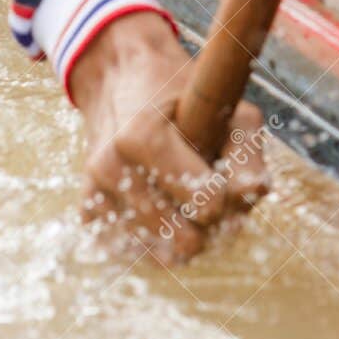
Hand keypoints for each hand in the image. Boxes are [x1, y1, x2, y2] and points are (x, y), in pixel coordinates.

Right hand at [69, 10, 267, 262]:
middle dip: (209, 226)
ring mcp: (95, 192)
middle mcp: (110, 167)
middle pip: (186, 242)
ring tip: (185, 201)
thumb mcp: (224, 109)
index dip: (227, 198)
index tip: (222, 176)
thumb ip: (246, 152)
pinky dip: (154, 245)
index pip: (207, 206)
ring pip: (160, 256)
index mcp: (141, 138)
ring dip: (182, 238)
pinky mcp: (86, 211)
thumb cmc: (181, 98)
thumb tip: (252, 193)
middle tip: (209, 197)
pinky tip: (161, 214)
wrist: (119, 81)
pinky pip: (132, 255)